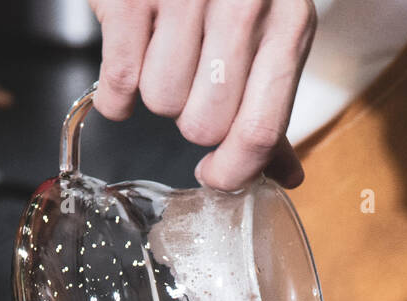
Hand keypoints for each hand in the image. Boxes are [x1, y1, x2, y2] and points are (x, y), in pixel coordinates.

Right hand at [88, 0, 315, 189]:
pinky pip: (119, 80)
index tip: (215, 175)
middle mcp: (244, 6)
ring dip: (156, 91)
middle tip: (191, 80)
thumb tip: (285, 177)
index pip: (261, 129)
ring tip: (165, 51)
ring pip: (161, 102)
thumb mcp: (269, 34)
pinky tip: (132, 58)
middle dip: (189, 117)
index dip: (233, 170)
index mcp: (289, 25)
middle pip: (203, 125)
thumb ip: (272, 106)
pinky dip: (117, 89)